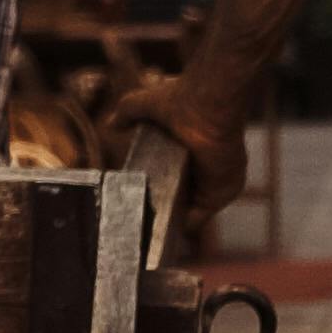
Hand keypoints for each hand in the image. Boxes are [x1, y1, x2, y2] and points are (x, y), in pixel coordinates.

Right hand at [104, 70, 242, 236]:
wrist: (206, 106)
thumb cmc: (180, 100)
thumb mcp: (143, 104)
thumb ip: (126, 113)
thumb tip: (111, 125)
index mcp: (190, 150)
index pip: (174, 175)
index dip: (158, 187)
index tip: (137, 199)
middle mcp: (203, 168)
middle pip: (180, 195)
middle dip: (162, 206)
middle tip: (136, 218)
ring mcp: (214, 182)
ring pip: (188, 210)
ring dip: (170, 220)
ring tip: (144, 230)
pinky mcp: (220, 193)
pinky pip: (199, 218)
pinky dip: (182, 226)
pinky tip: (160, 232)